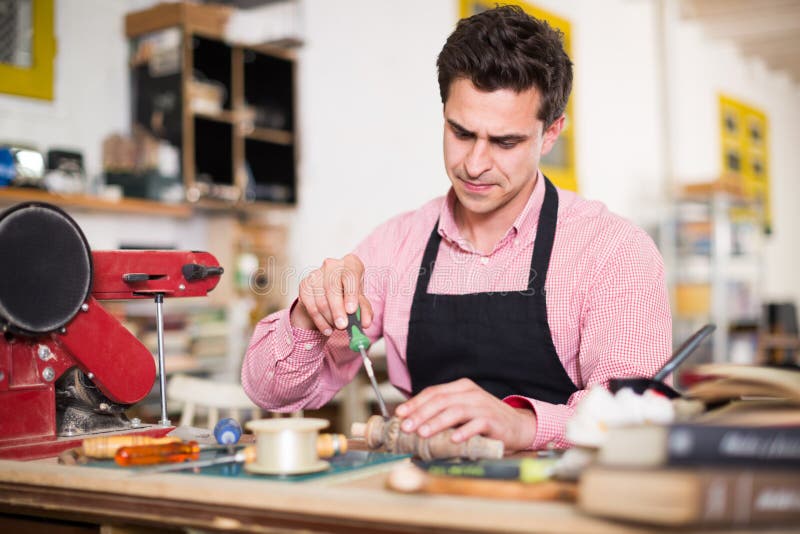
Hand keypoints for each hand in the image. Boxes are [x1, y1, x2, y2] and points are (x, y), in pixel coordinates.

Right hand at [290, 254, 372, 334]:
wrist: (330, 294)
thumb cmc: (348, 294)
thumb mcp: (360, 302)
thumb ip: (364, 312)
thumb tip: (365, 323)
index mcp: (350, 264)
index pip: (350, 276)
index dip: (351, 294)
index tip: (351, 311)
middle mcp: (332, 265)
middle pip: (332, 287)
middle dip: (337, 309)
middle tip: (342, 326)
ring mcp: (316, 274)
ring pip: (321, 300)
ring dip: (329, 318)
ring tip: (337, 327)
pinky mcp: (304, 285)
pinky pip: (310, 306)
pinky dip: (319, 321)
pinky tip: (327, 328)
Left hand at [394, 378, 536, 452]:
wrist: (518, 426)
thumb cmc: (485, 421)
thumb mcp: (463, 412)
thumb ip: (443, 414)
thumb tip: (413, 425)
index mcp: (461, 388)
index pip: (433, 392)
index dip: (415, 402)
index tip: (400, 414)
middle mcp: (470, 393)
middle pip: (440, 400)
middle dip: (420, 414)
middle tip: (406, 426)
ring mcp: (482, 405)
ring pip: (455, 411)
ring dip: (436, 422)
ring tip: (422, 433)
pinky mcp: (493, 420)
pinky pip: (476, 424)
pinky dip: (464, 431)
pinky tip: (453, 439)